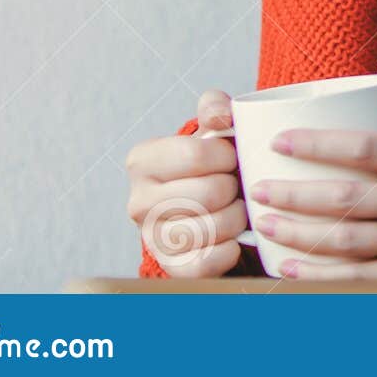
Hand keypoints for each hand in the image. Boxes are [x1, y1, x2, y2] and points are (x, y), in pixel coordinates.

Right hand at [125, 89, 247, 277]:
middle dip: (235, 188)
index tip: (232, 156)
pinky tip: (234, 239)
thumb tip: (222, 115)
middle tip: (236, 185)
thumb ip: (215, 109)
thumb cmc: (212, 164)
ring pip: (213, 228)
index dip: (226, 155)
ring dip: (238, 218)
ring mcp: (150, 238)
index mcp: (142, 160)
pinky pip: (206, 263)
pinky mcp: (169, 267)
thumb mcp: (211, 131)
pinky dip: (229, 251)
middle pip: (211, 192)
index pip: (196, 153)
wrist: (207, 208)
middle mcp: (138, 201)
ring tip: (237, 208)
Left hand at [249, 57, 376, 279]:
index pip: (364, 148)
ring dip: (296, 234)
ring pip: (346, 240)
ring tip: (263, 222)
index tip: (277, 141)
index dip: (316, 144)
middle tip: (258, 189)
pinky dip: (316, 275)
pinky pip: (356, 276)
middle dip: (294, 195)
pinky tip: (284, 265)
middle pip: (347, 199)